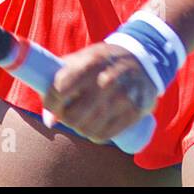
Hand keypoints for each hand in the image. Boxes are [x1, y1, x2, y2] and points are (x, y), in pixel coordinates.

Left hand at [42, 42, 157, 143]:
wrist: (145, 59)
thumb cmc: (104, 61)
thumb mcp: (83, 58)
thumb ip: (60, 79)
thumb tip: (48, 117)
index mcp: (91, 63)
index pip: (60, 90)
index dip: (51, 103)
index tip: (52, 107)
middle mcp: (107, 80)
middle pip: (73, 116)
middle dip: (66, 118)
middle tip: (69, 113)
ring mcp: (122, 97)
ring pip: (88, 129)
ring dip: (81, 128)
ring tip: (83, 119)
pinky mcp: (134, 111)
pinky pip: (105, 134)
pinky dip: (96, 135)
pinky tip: (96, 127)